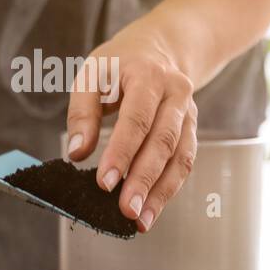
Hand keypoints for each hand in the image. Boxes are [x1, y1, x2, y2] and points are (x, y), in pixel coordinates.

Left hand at [66, 21, 197, 232]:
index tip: (104, 182)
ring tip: (141, 221)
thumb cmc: (120, 64)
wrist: (162, 49)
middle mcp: (175, 94)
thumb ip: (82, 112)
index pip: (136, 119)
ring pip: (180, 157)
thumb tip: (78, 153)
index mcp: (148, 76)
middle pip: (163, 141)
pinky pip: (185, 162)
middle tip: (126, 210)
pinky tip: (153, 208)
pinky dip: (169, 188)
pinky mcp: (191, 130)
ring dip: (161, 192)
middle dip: (143, 179)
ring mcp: (188, 113)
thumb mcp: (92, 73)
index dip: (121, 153)